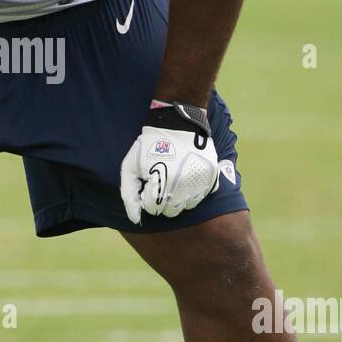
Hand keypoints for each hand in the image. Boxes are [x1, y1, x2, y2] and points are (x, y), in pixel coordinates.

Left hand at [120, 101, 218, 222]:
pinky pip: (202, 196)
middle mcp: (184, 186)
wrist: (177, 122)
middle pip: (171, 212)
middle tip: (161, 179)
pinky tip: (187, 175)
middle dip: (162, 199)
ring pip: (187, 206)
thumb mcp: (130, 165)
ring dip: (178, 196)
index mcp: (163, 184)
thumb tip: (135, 219)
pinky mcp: (212, 177)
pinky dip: (194, 190)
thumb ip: (129, 194)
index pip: (152, 209)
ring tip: (174, 176)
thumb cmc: (149, 145)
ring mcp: (201, 182)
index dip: (147, 195)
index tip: (149, 180)